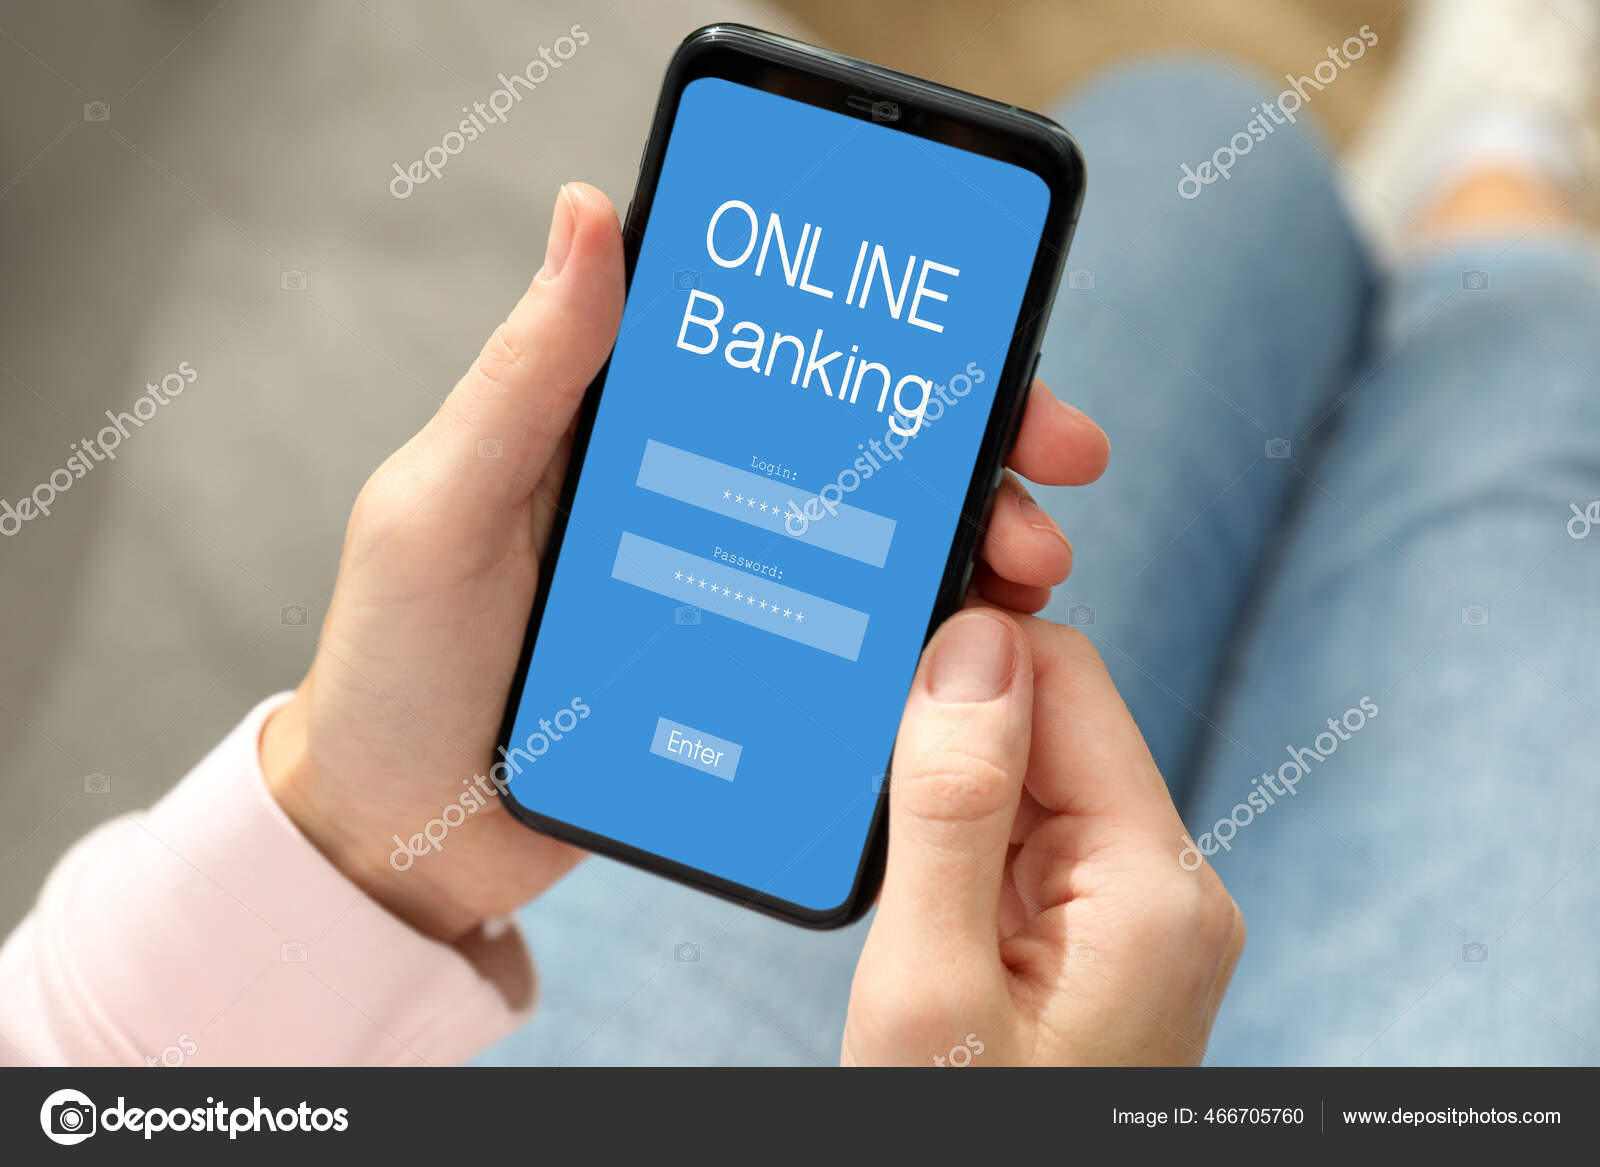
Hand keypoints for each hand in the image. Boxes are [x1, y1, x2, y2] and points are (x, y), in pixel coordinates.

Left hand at [260, 183, 1109, 942]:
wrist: (394, 839)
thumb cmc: (392, 666)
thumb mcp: (442, 506)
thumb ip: (527, 375)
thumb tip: (592, 212)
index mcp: (622, 431)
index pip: (779, 358)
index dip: (891, 348)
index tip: (987, 355)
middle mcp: (686, 497)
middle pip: (852, 450)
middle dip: (968, 450)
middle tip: (1052, 475)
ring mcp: (719, 591)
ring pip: (869, 549)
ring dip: (961, 545)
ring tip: (1024, 574)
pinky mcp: (736, 681)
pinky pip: (842, 648)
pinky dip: (912, 642)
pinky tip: (958, 653)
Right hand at [841, 609, 1243, 1064]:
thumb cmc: (968, 1131)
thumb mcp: (933, 983)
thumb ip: (952, 805)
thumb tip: (969, 646)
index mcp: (1153, 885)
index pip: (1065, 680)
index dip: (966, 660)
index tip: (877, 672)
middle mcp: (1164, 886)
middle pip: (1050, 721)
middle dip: (951, 736)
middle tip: (869, 792)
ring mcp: (1134, 913)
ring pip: (1031, 775)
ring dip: (950, 796)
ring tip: (900, 877)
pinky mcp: (1095, 935)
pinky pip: (1024, 837)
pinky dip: (960, 841)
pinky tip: (921, 897)